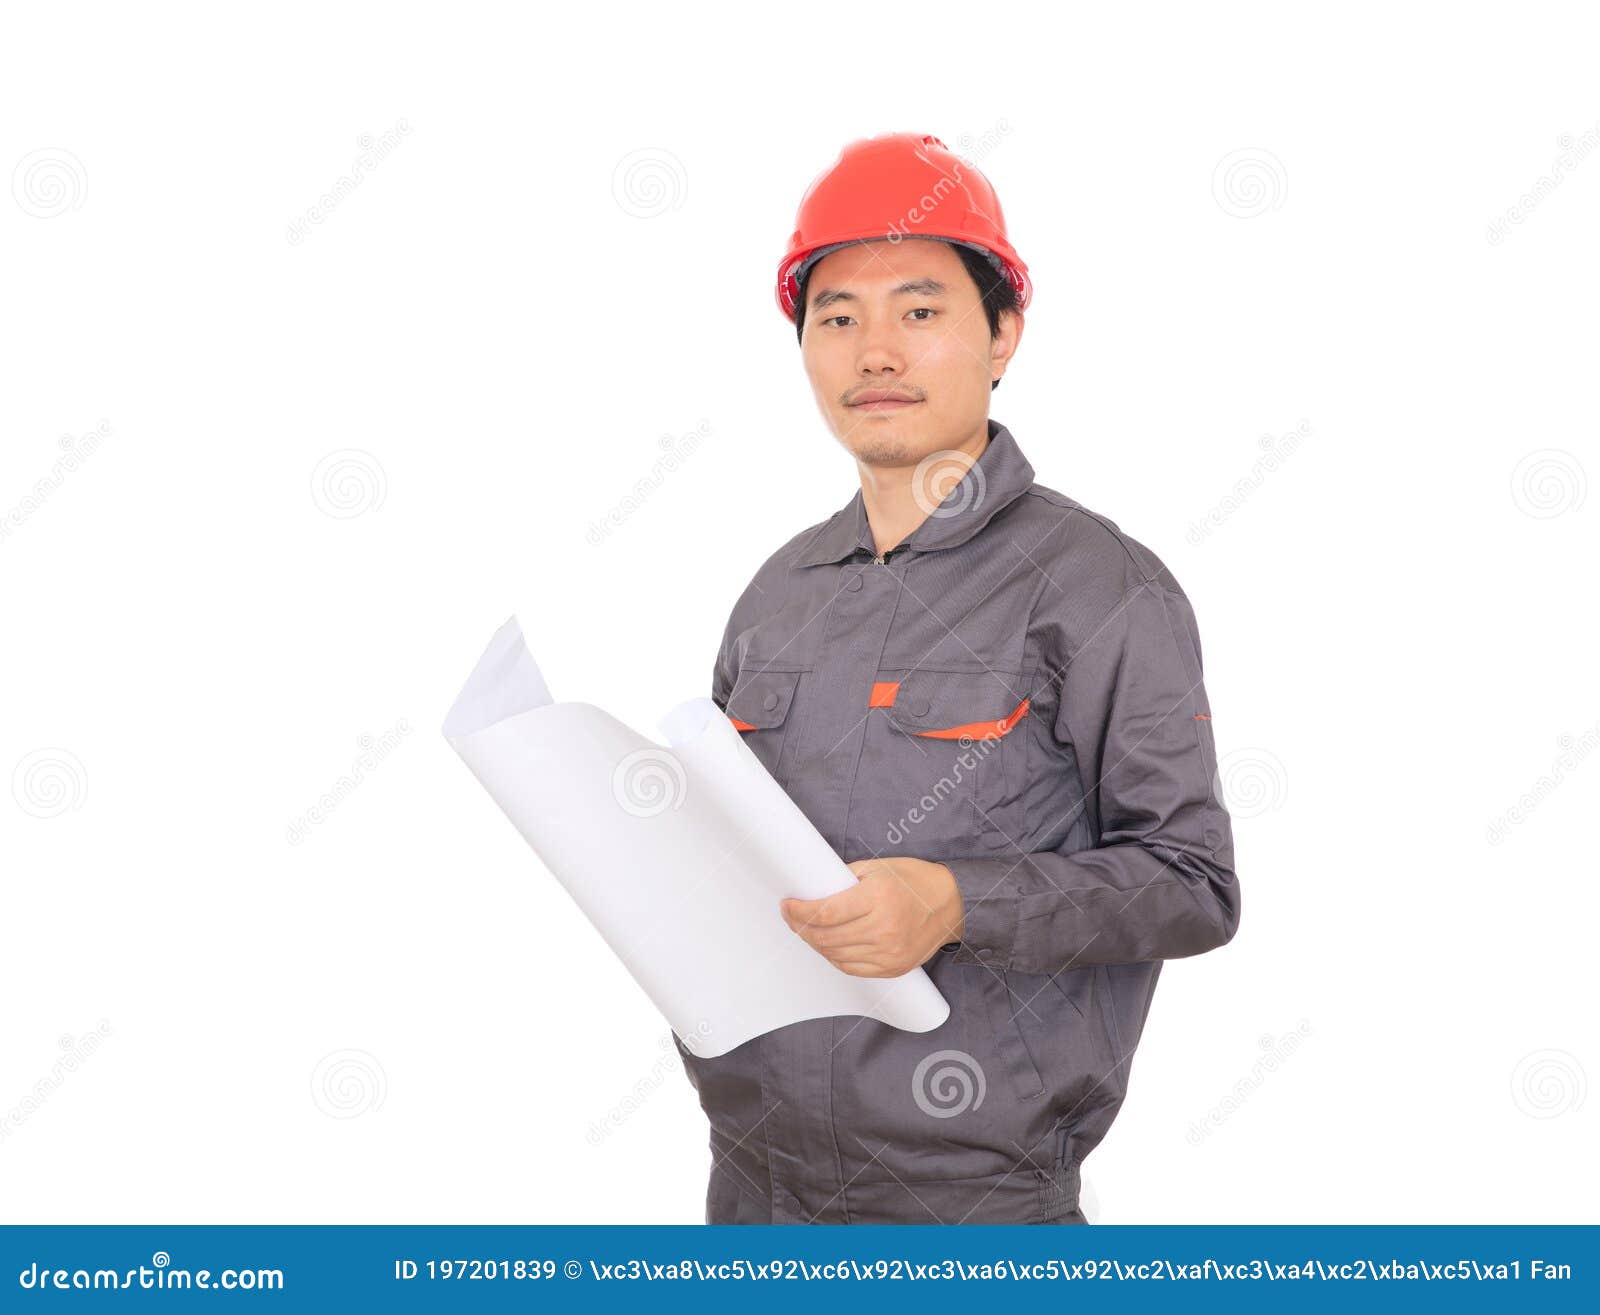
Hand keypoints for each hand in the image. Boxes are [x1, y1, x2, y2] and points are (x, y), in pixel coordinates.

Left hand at [779, 857, 964, 977]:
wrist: (951, 904)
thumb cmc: (913, 881)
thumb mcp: (878, 867)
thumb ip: (845, 878)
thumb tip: (813, 887)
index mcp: (878, 897)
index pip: (826, 912)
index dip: (800, 912)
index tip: (788, 906)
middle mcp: (884, 928)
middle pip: (827, 937)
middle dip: (802, 928)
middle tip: (792, 917)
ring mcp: (889, 952)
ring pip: (836, 955)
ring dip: (815, 944)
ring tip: (807, 931)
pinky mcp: (893, 968)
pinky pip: (852, 968)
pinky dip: (834, 958)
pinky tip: (828, 946)